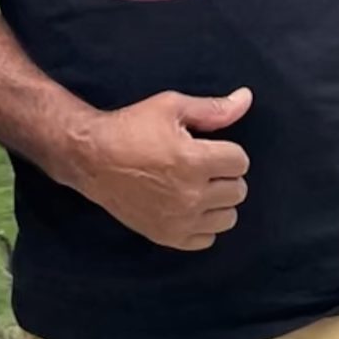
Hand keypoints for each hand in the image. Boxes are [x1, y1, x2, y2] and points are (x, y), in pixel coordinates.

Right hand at [62, 89, 251, 250]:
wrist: (91, 158)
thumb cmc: (130, 128)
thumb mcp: (171, 107)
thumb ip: (213, 109)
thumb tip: (246, 99)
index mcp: (194, 160)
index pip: (240, 162)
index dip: (227, 151)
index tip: (208, 147)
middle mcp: (190, 194)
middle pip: (238, 190)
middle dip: (224, 174)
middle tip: (201, 165)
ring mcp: (179, 219)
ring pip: (228, 217)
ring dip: (218, 200)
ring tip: (197, 185)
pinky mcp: (167, 236)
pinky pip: (207, 239)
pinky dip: (203, 224)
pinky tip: (188, 206)